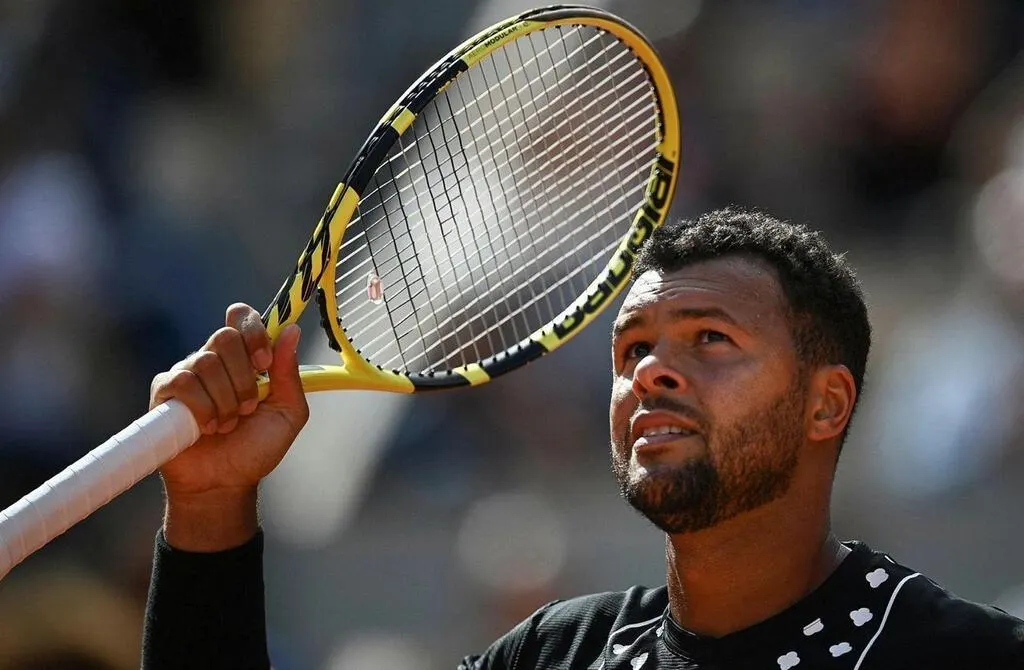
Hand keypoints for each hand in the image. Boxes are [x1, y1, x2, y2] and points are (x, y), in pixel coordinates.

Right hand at [149, 303, 308, 549]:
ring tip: (228, 424)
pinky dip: (203, 408)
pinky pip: (182, 382)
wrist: (226, 483)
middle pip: (225, 336)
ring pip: (205, 361)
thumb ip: (289, 373)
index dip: (253, 331)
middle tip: (249, 407)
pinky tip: (207, 428)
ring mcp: (187, 374)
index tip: (264, 363)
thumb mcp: (287, 413)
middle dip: (243, 376)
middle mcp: (213, 360)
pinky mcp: (165, 393)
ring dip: (226, 399)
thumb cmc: (256, 449)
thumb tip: (292, 331)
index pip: (241, 318)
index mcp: (244, 359)